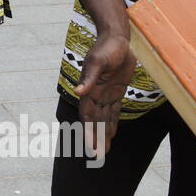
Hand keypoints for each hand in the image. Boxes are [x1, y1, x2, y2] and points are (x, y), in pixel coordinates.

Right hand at [75, 31, 135, 155]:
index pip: (88, 116)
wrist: (117, 38)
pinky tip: (113, 134)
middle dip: (96, 138)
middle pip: (95, 121)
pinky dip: (112, 123)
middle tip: (98, 156)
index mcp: (90, 89)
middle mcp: (96, 94)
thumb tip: (78, 92)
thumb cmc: (106, 48)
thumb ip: (89, 77)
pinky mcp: (116, 92)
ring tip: (105, 151)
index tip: (90, 147)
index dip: (89, 132)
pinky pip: (113, 111)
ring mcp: (106, 94)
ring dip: (104, 134)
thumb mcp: (98, 61)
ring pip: (104, 119)